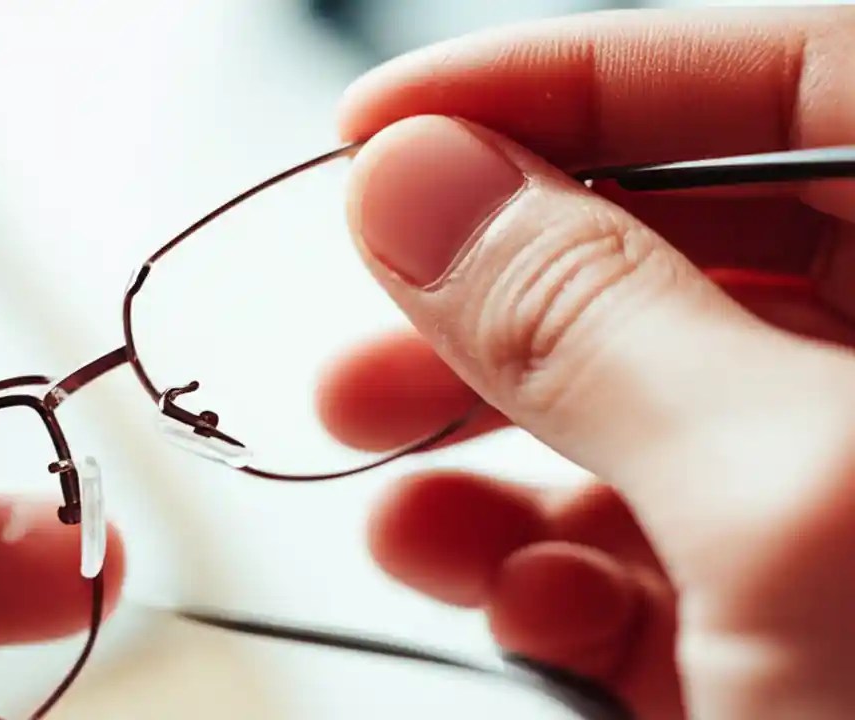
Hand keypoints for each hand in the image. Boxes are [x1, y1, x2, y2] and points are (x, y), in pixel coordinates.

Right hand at [319, 7, 854, 718]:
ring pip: (647, 415)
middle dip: (498, 294)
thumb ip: (587, 317)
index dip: (567, 83)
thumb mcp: (787, 506)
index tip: (386, 127)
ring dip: (493, 447)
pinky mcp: (810, 629)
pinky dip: (552, 565)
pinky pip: (656, 552)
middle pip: (690, 254)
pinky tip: (497, 586)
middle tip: (361, 315)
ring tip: (386, 479)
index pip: (791, 80)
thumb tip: (414, 182)